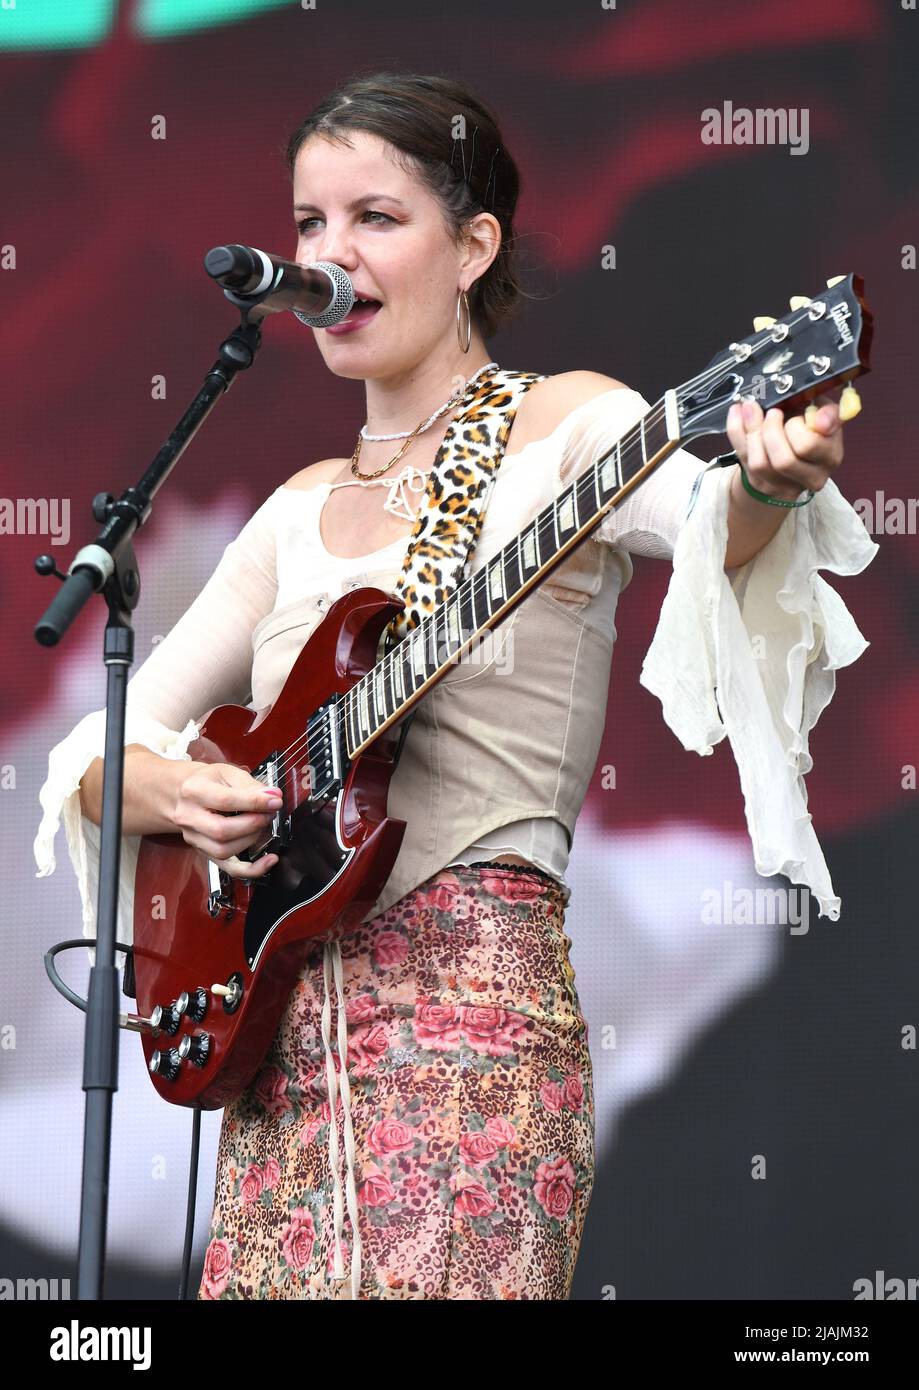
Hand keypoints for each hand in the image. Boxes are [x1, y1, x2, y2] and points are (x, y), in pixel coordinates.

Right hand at [172, 762, 282, 878]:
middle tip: (268, 813)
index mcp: (193, 791)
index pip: (225, 800)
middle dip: (253, 823)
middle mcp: (188, 817)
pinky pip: (228, 868)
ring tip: (262, 824)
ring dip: (251, 839)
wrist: (184, 793)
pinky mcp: (204, 851)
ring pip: (224, 850)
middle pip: (222, 830)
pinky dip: (252, 869)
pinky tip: (268, 860)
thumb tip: (272, 797)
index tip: (274, 801)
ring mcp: (194, 838)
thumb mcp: (227, 772)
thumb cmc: (207, 782)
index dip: (255, 802)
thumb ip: (250, 785)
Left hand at [725, 395, 844, 500]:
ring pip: (760, 463)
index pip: (809, 446)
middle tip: (773, 413)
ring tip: (752, 409)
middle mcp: (810, 476)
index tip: (795, 413)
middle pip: (784, 460)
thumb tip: (822, 419)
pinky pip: (743, 457)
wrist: (793, 450)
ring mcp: (782, 484)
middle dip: (772, 430)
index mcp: (829, 456)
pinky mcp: (760, 482)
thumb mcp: (824, 414)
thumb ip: (827, 413)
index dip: (797, 428)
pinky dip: (736, 431)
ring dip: (752, 431)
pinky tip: (737, 413)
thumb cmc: (809, 427)